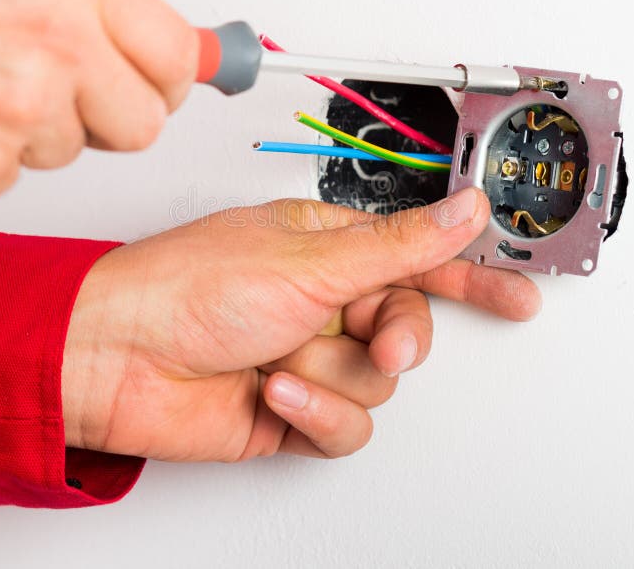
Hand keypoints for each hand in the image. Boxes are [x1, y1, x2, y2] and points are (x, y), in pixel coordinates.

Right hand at [0, 0, 196, 202]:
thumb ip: (105, 9)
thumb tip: (190, 53)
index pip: (177, 56)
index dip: (169, 81)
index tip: (161, 86)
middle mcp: (56, 40)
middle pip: (145, 122)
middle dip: (111, 118)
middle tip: (64, 93)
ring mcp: (22, 106)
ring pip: (75, 150)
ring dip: (37, 131)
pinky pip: (17, 174)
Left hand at [62, 189, 540, 460]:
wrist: (117, 358)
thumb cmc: (190, 289)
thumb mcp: (310, 262)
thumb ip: (400, 246)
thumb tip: (465, 209)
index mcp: (328, 249)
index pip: (420, 259)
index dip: (472, 278)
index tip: (516, 295)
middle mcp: (323, 300)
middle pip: (407, 327)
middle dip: (393, 335)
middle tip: (377, 335)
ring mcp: (310, 355)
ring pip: (378, 382)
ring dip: (330, 373)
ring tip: (279, 354)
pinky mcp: (296, 407)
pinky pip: (347, 424)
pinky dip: (314, 412)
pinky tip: (273, 392)